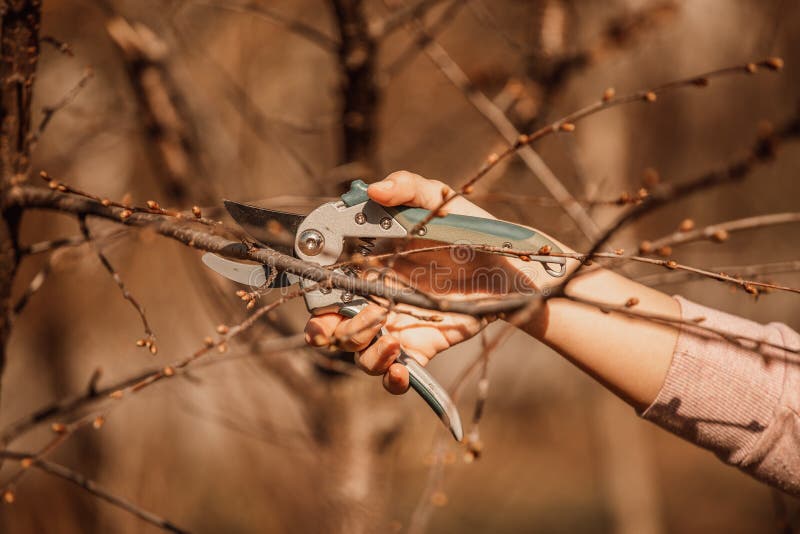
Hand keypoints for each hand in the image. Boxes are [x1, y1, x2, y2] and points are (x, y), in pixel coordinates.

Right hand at [303, 171, 538, 393]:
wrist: (511, 266)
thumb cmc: (470, 229)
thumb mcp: (439, 200)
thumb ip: (407, 187)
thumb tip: (374, 191)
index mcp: (369, 265)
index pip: (325, 282)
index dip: (312, 291)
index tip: (316, 293)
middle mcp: (376, 298)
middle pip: (330, 324)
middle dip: (321, 331)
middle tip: (330, 328)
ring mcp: (396, 325)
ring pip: (357, 352)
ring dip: (362, 350)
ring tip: (390, 338)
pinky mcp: (421, 348)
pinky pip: (395, 374)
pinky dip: (390, 378)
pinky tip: (400, 371)